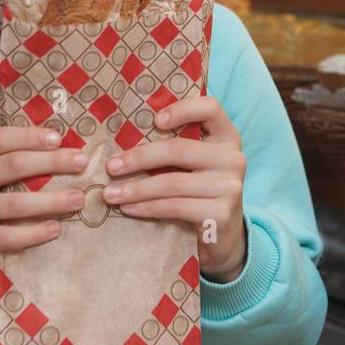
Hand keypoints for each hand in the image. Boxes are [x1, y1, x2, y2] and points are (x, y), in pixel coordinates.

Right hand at [0, 127, 87, 298]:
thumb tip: (40, 146)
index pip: (1, 139)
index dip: (32, 136)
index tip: (59, 138)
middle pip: (15, 165)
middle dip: (54, 162)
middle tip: (82, 161)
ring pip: (18, 203)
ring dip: (53, 200)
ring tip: (78, 199)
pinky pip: (8, 237)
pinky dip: (35, 233)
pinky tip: (55, 230)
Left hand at [102, 96, 247, 281]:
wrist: (223, 236)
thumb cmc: (199, 192)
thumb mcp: (195, 164)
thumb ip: (176, 147)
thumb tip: (123, 136)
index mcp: (227, 137)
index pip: (210, 108)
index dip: (183, 109)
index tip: (155, 120)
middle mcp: (233, 158)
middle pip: (179, 149)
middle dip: (140, 158)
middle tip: (111, 166)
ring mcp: (230, 187)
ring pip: (172, 182)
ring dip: (136, 189)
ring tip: (111, 194)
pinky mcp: (221, 214)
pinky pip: (174, 207)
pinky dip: (146, 207)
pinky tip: (129, 209)